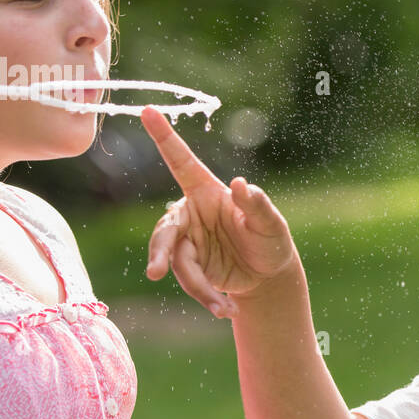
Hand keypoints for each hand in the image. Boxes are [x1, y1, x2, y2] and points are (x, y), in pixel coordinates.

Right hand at [140, 106, 295, 315]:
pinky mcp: (190, 267)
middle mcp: (191, 215)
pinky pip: (190, 283)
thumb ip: (255, 204)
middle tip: (156, 271)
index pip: (181, 161)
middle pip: (166, 230)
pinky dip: (207, 298)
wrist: (268, 276)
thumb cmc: (270, 240)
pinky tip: (227, 309)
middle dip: (161, 252)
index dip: (164, 137)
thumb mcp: (270, 223)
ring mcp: (187, 242)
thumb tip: (242, 184)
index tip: (147, 109)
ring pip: (177, 263)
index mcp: (207, 192)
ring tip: (222, 307)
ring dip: (198, 287)